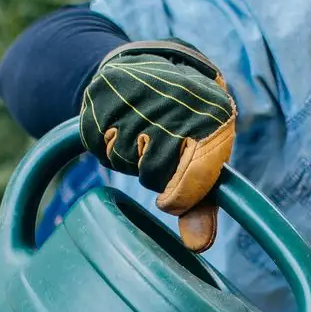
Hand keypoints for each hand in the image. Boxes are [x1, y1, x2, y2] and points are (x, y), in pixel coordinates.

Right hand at [78, 40, 235, 251]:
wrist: (154, 66)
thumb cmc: (187, 126)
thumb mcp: (204, 160)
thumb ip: (201, 203)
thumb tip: (198, 245)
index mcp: (213, 115)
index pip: (191, 177)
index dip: (179, 195)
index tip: (174, 194)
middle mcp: (177, 98)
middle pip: (152, 171)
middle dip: (152, 173)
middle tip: (158, 151)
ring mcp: (138, 91)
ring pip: (122, 158)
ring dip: (128, 157)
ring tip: (142, 132)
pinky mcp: (102, 91)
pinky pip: (96, 143)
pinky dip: (105, 143)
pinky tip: (121, 124)